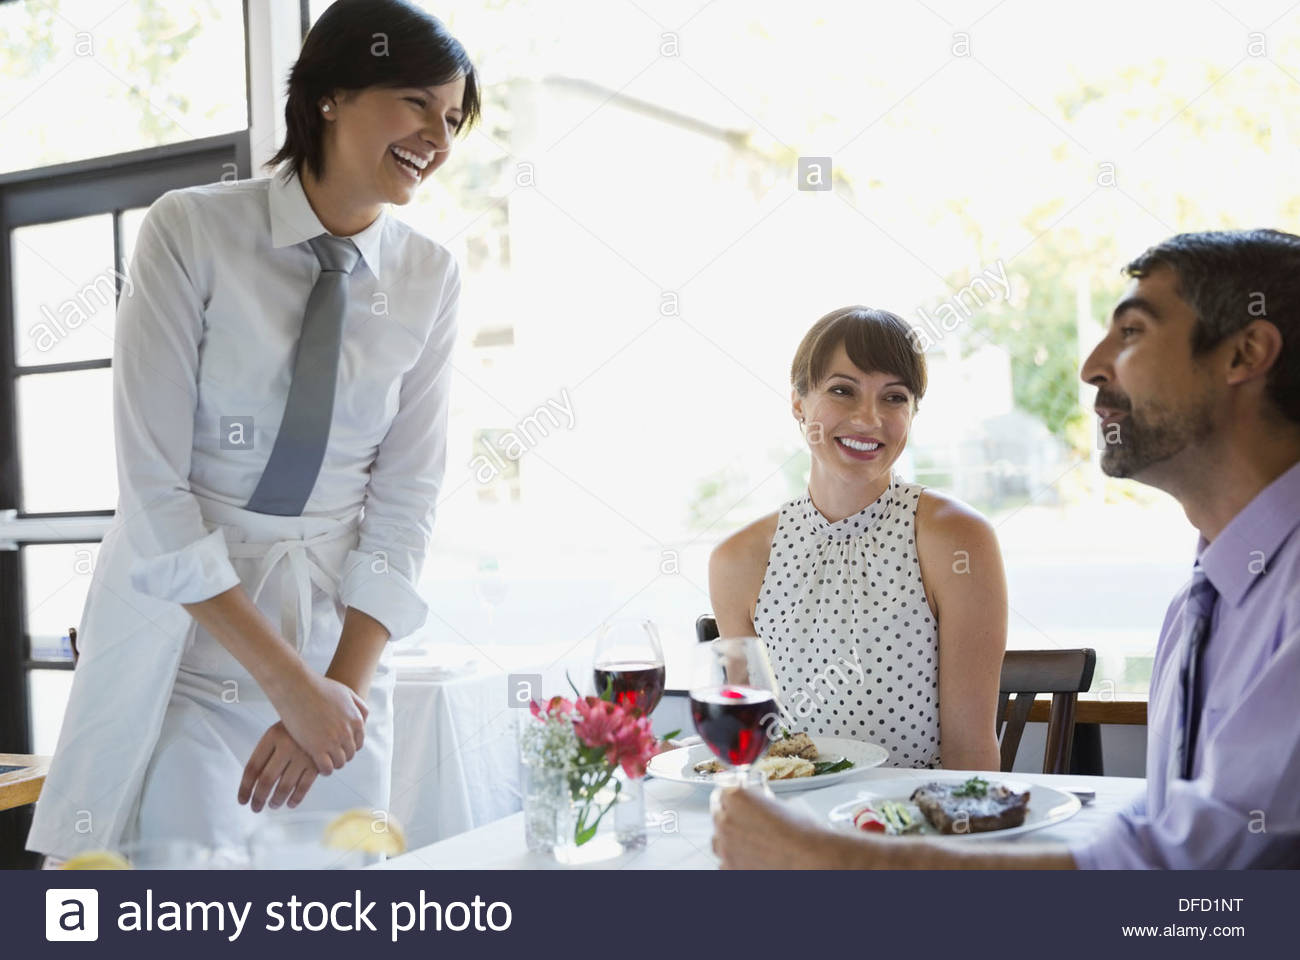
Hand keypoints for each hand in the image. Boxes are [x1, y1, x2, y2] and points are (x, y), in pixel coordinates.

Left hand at [238, 722, 318, 811]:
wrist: (325, 715)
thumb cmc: (297, 727)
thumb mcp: (278, 731)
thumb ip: (266, 753)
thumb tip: (252, 783)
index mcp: (272, 736)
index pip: (252, 767)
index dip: (245, 787)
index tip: (242, 800)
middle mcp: (287, 745)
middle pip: (266, 779)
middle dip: (258, 798)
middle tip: (255, 807)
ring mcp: (303, 755)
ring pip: (285, 786)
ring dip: (276, 800)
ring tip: (273, 805)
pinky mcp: (318, 763)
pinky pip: (304, 786)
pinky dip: (296, 798)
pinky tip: (290, 803)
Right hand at [271, 670, 368, 773]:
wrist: (296, 688)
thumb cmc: (318, 688)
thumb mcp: (346, 692)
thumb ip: (358, 706)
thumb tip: (364, 720)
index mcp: (356, 720)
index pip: (358, 743)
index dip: (349, 747)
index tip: (339, 748)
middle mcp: (347, 732)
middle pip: (350, 754)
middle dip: (341, 755)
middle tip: (329, 755)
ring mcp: (332, 741)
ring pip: (340, 763)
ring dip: (333, 763)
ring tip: (323, 760)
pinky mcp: (316, 748)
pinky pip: (326, 768)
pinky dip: (324, 770)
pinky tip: (317, 765)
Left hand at [711, 785, 849, 868]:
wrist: (813, 860)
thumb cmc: (804, 832)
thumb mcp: (785, 804)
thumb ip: (764, 802)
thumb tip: (763, 805)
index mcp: (737, 798)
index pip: (722, 790)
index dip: (732, 794)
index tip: (736, 798)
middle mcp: (726, 821)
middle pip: (717, 813)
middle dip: (730, 814)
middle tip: (745, 819)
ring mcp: (726, 848)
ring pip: (718, 840)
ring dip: (729, 838)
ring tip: (749, 842)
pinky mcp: (731, 871)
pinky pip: (725, 863)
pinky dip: (735, 860)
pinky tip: (751, 859)